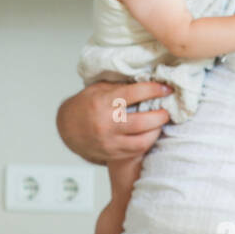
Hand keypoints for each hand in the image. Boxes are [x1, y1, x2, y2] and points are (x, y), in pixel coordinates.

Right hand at [56, 80, 171, 163]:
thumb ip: (119, 86)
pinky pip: (136, 151)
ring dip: (156, 131)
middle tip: (167, 110)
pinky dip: (147, 142)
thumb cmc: (85, 105)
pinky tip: (151, 134)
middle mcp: (105, 123)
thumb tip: (146, 80)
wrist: (67, 128)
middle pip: (141, 122)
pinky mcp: (112, 154)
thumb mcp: (98, 89)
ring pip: (142, 140)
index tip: (166, 89)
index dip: (153, 90)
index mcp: (102, 102)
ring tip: (161, 123)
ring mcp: (109, 141)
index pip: (133, 94)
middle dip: (160, 115)